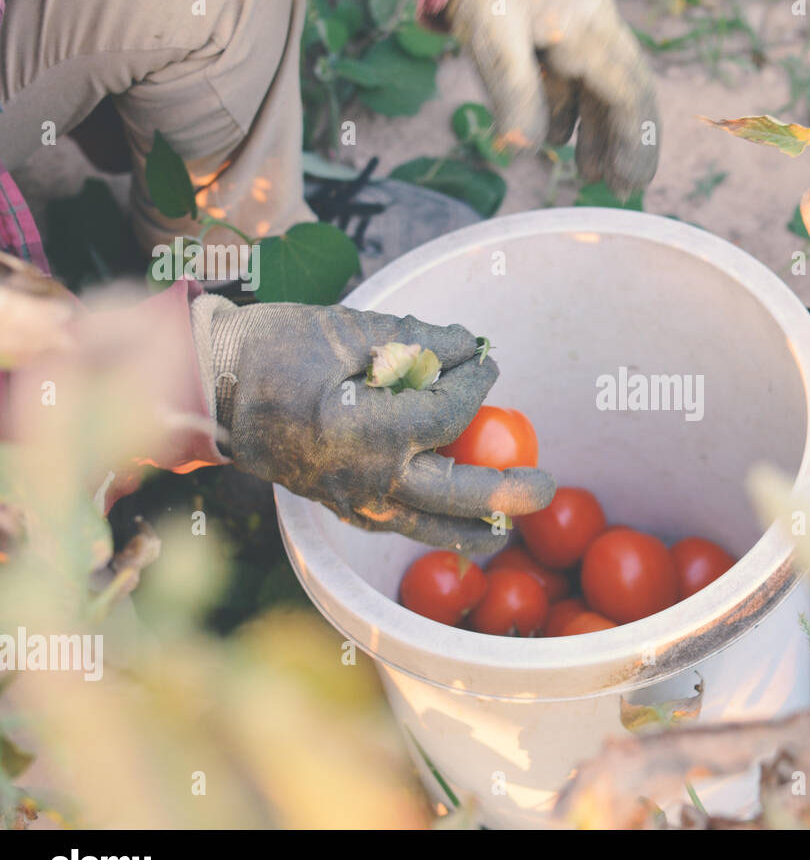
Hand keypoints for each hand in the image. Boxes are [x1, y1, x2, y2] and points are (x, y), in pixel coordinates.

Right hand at [207, 302, 553, 552]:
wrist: (211, 388)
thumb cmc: (275, 348)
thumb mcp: (348, 328)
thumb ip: (417, 341)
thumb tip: (472, 348)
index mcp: (366, 427)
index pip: (448, 416)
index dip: (475, 388)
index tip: (489, 365)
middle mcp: (365, 475)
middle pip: (456, 493)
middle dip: (507, 491)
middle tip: (548, 486)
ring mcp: (352, 501)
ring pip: (429, 525)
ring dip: (476, 529)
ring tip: (512, 529)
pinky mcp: (341, 510)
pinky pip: (397, 526)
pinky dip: (431, 529)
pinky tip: (458, 530)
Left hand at [446, 0, 658, 195]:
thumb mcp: (491, 32)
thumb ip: (513, 88)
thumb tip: (527, 147)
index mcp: (590, 30)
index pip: (629, 94)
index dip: (636, 141)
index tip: (631, 181)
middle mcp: (598, 30)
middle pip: (629, 94)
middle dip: (629, 143)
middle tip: (622, 188)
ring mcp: (584, 29)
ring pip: (605, 89)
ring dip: (601, 134)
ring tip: (590, 174)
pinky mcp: (566, 31)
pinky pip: (582, 78)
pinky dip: (577, 112)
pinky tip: (560, 136)